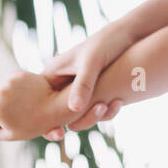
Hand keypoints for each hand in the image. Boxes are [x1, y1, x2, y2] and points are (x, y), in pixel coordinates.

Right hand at [0, 25, 133, 140]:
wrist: (128, 34)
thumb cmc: (106, 42)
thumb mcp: (92, 63)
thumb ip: (83, 85)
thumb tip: (73, 109)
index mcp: (53, 74)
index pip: (39, 102)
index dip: (43, 120)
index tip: (56, 132)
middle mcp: (63, 84)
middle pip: (58, 113)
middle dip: (75, 121)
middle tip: (81, 127)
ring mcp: (79, 89)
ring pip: (79, 114)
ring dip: (95, 114)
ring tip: (111, 104)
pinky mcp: (95, 92)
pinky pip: (95, 109)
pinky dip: (107, 110)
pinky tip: (119, 102)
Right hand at [0, 70, 71, 141]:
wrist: (57, 105)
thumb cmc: (36, 124)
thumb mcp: (13, 134)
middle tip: (14, 111)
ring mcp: (8, 81)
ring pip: (0, 90)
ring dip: (8, 95)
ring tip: (24, 103)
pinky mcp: (17, 73)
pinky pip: (10, 81)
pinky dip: (16, 86)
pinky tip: (28, 93)